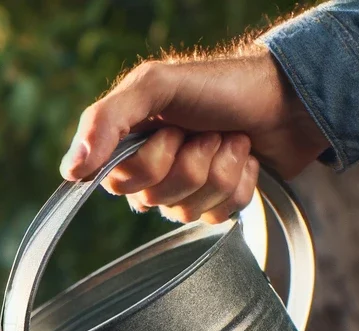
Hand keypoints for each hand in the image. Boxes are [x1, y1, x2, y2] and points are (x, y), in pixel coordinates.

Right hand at [59, 46, 329, 222]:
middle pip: (155, 199)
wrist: (286, 95)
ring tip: (230, 140)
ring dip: (220, 169)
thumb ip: (106, 120)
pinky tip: (244, 159)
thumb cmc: (221, 85)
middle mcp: (151, 172)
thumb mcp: (156, 86)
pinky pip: (218, 217)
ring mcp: (183, 192)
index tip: (174, 128)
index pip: (120, 183)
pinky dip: (240, 184)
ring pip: (188, 210)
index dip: (152, 161)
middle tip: (206, 131)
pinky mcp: (215, 206)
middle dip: (192, 161)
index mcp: (129, 146)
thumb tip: (71, 171)